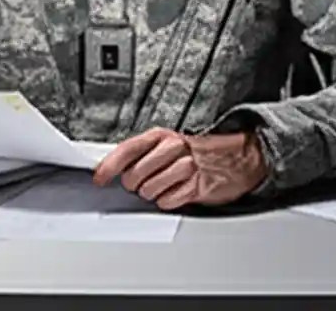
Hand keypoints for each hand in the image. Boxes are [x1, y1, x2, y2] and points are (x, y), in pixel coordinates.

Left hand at [92, 127, 267, 210]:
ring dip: (152, 193)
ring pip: (149, 191)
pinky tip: (175, 191)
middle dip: (134, 184)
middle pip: (135, 175)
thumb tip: (111, 166)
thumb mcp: (167, 144)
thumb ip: (141, 153)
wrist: (236, 158)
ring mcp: (187, 167)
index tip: (99, 178)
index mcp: (162, 135)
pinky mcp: (197, 186)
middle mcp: (173, 148)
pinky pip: (168, 201)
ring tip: (164, 185)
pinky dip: (168, 200)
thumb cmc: (197, 152)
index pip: (127, 150)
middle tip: (144, 181)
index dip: (109, 166)